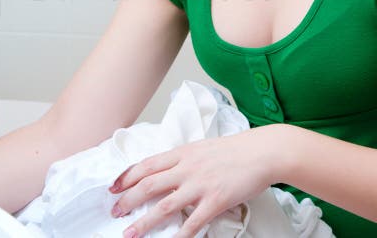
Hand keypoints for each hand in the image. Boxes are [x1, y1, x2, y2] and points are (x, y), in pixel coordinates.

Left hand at [108, 124, 290, 237]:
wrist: (263, 152)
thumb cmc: (236, 150)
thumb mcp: (203, 147)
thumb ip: (184, 159)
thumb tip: (168, 171)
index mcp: (183, 152)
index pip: (146, 164)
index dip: (126, 176)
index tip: (113, 187)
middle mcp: (187, 167)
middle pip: (148, 185)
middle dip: (127, 200)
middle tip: (114, 212)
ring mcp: (200, 184)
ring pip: (164, 206)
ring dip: (144, 221)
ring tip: (130, 233)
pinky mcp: (215, 200)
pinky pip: (193, 223)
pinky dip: (179, 236)